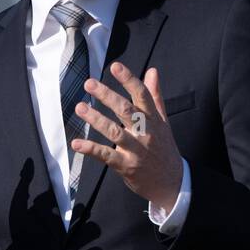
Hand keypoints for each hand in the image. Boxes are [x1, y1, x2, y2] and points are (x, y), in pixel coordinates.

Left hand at [74, 63, 182, 213]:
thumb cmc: (164, 148)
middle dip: (107, 96)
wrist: (172, 183)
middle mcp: (146, 132)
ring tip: (80, 107)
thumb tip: (152, 71)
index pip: (142, 95)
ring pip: (114, 132)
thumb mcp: (163, 121)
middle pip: (126, 110)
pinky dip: (91, 149)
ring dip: (96, 119)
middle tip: (89, 83)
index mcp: (154, 119)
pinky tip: (77, 142)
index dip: (129, 80)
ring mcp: (136, 150)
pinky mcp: (126, 166)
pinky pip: (106, 156)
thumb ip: (155, 96)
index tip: (115, 66)